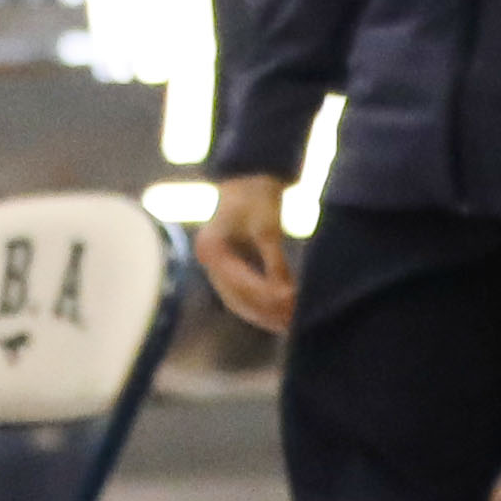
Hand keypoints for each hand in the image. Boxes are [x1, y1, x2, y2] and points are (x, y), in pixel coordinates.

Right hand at [196, 175, 297, 332]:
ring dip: (263, 313)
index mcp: (212, 248)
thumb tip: (287, 294)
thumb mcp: (268, 228)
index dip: (267, 295)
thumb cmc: (256, 196)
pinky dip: (261, 304)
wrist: (248, 176)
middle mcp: (208, 261)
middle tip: (292, 322)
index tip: (291, 303)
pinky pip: (243, 294)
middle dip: (265, 311)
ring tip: (289, 324)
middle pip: (236, 298)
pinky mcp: (228, 268)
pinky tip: (281, 313)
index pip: (240, 282)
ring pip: (239, 301)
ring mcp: (215, 267)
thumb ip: (275, 263)